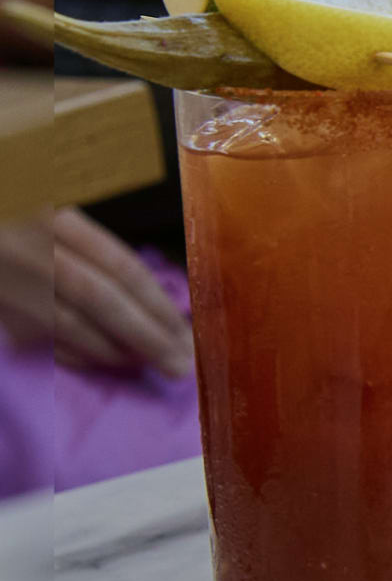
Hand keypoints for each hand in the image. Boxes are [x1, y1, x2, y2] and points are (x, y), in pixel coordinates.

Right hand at [0, 209, 191, 379]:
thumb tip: (155, 304)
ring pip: (69, 325)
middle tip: (178, 366)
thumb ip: (94, 250)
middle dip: (146, 337)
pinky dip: (76, 354)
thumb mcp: (52, 214)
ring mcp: (8, 281)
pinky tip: (103, 362)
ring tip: (146, 364)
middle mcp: (32, 248)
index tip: (186, 334)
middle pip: (101, 299)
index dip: (157, 305)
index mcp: (56, 218)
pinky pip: (41, 337)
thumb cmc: (15, 215)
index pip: (120, 268)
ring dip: (113, 352)